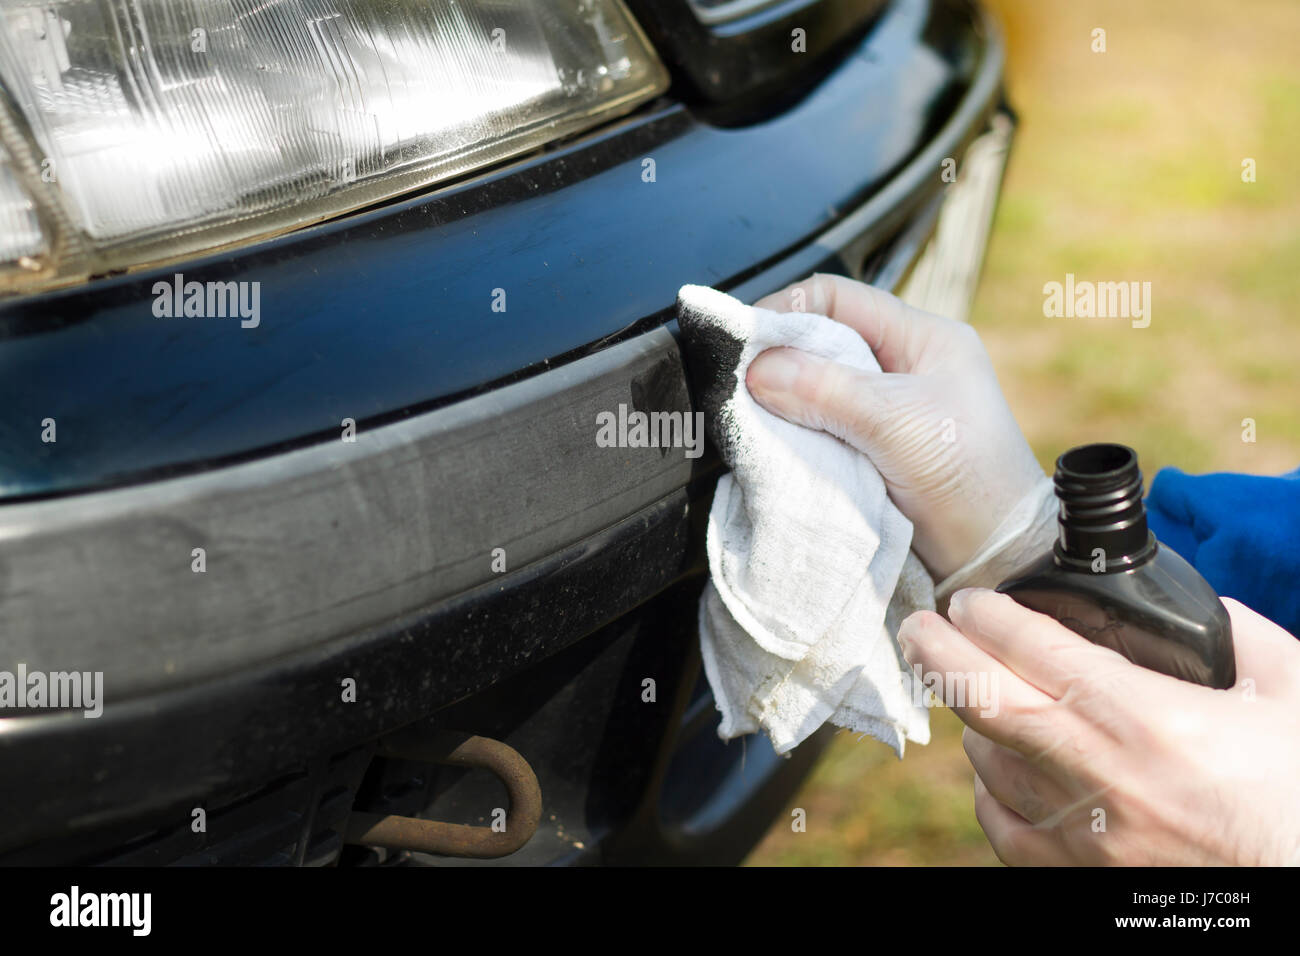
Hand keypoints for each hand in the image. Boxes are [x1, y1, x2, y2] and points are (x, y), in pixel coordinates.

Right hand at [747, 274, 1042, 579]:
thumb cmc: (973, 478)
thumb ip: (825, 390)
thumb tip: (758, 368)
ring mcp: (885, 409)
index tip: (746, 341)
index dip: (786, 310)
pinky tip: (779, 443)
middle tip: (742, 383)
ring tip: (756, 416)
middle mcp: (902, 366)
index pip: (837, 298)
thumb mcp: (897, 422)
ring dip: (786, 402)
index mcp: (923, 338)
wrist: (995, 557)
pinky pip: (818, 427)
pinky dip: (796, 434)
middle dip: (780, 358)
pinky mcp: (869, 449)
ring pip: (815, 386)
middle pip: (821, 341)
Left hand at [897, 588, 1299, 865]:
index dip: (987, 616)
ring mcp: (1080, 834)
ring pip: (987, 763)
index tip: (967, 599)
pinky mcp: (1077, 878)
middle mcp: (1098, 775)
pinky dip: (991, 787)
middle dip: (937, 652)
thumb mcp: (1291, 690)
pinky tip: (1003, 766)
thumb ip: (1235, 635)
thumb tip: (1199, 610)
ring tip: (981, 691)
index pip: (1032, 649)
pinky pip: (1002, 825)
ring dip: (975, 719)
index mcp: (1146, 719)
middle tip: (916, 626)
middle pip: (982, 701)